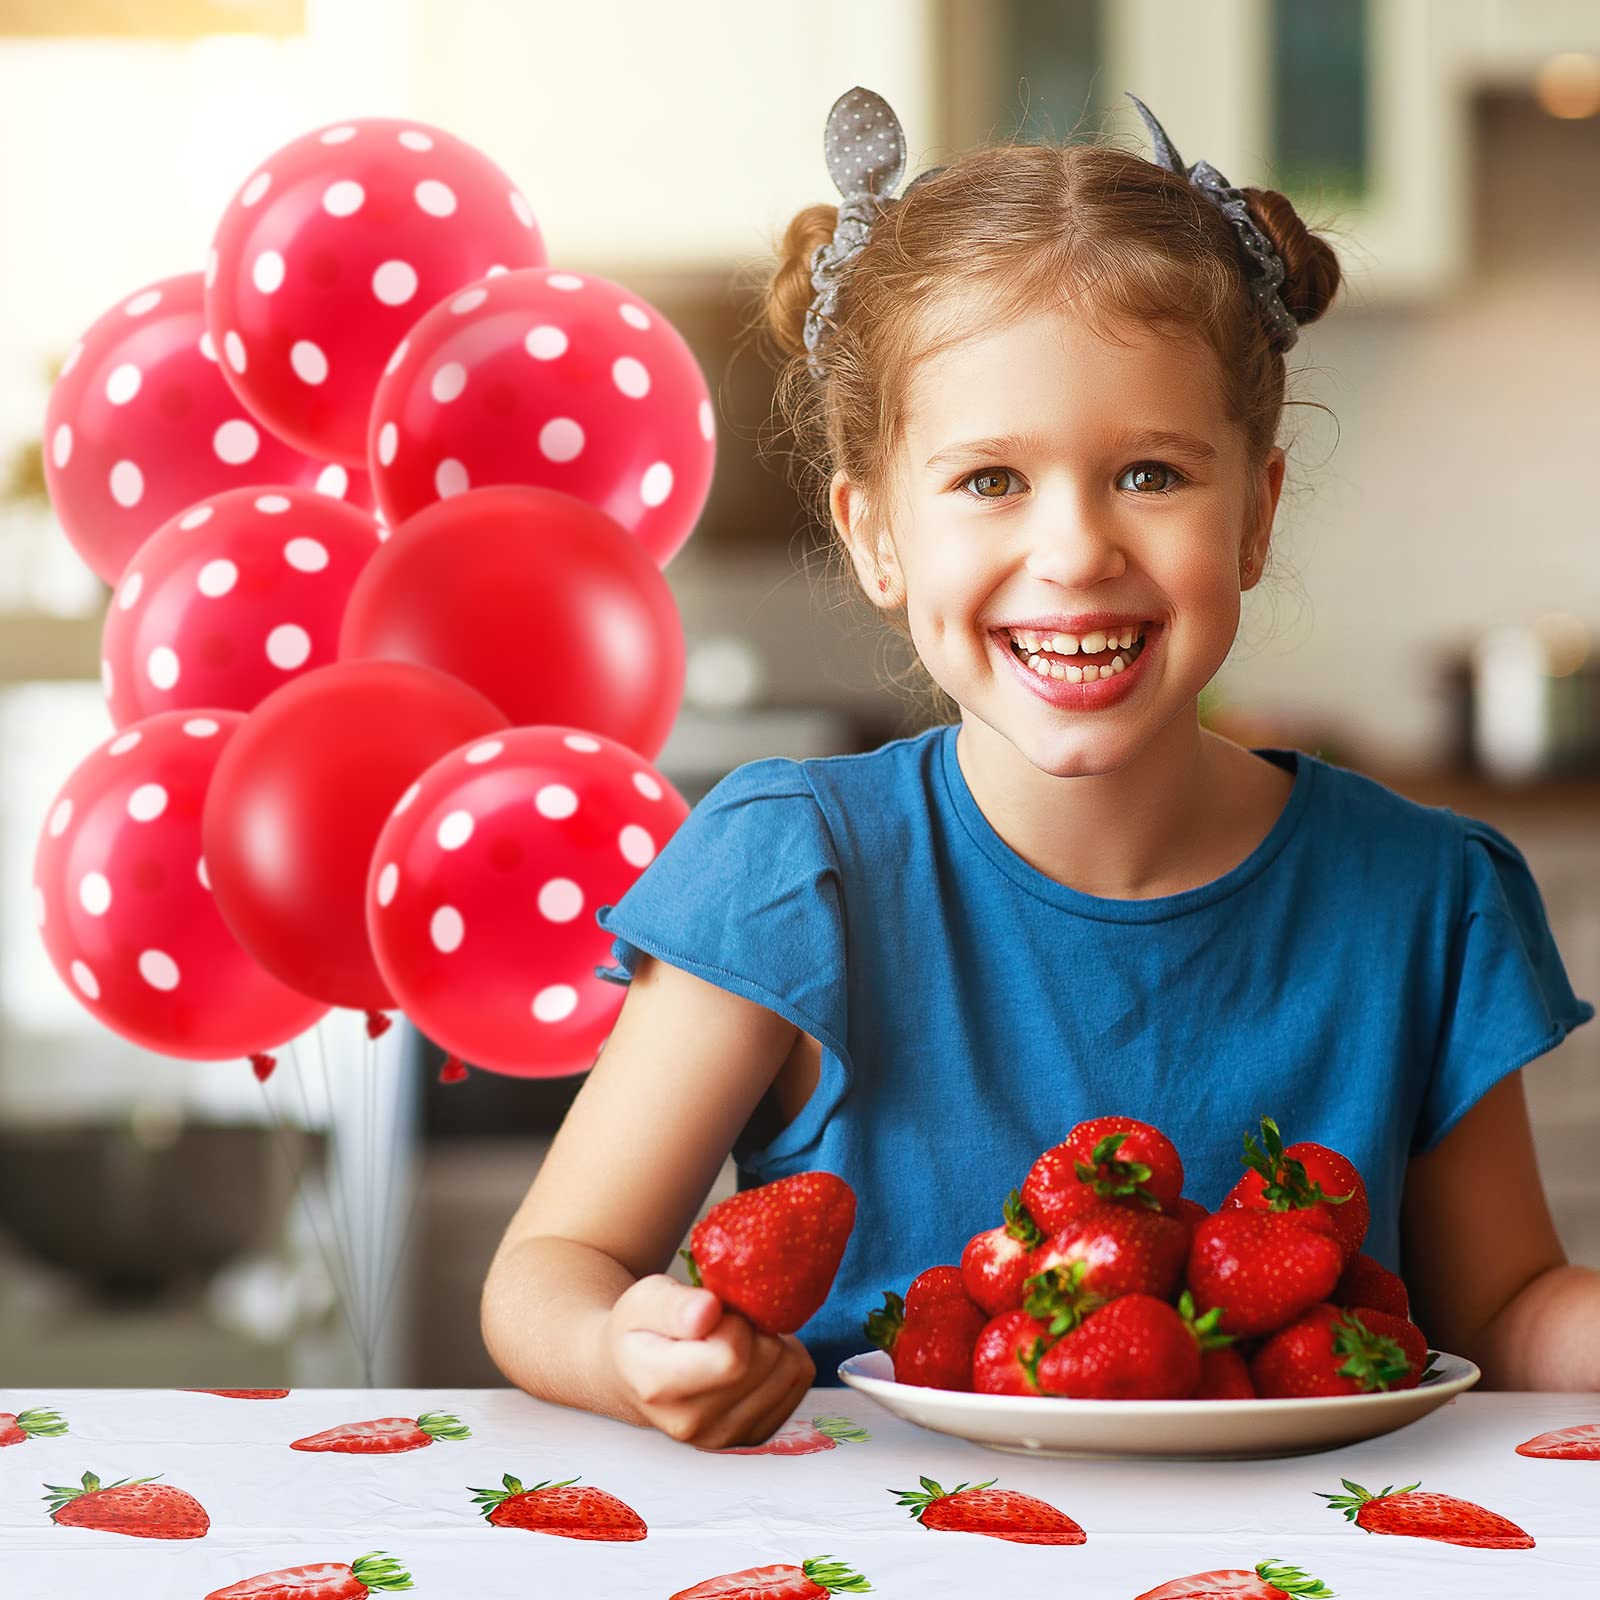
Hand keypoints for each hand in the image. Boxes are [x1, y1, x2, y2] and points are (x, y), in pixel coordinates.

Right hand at [605, 1273, 815, 1447]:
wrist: (634, 1375)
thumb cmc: (639, 1330)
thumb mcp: (643, 1300)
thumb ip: (673, 1305)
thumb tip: (708, 1313)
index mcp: (659, 1386)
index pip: (731, 1355)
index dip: (733, 1320)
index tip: (713, 1310)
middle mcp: (692, 1424)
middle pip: (766, 1360)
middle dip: (753, 1327)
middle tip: (725, 1321)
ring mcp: (726, 1437)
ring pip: (789, 1370)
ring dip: (772, 1342)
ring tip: (737, 1337)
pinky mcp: (753, 1436)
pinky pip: (798, 1382)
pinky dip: (785, 1358)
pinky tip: (753, 1354)